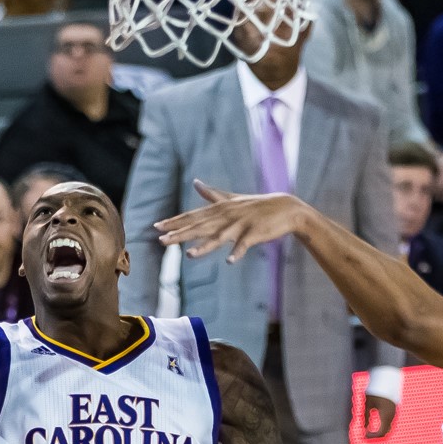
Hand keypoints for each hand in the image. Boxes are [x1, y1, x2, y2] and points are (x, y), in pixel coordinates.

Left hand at [155, 181, 311, 261]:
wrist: (285, 209)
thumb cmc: (257, 205)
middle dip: (180, 234)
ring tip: (190, 255)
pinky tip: (229, 261)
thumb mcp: (232, 199)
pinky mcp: (254, 233)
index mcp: (220, 209)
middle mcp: (226, 216)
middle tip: (162, 241)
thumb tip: (196, 182)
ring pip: (219, 237)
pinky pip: (243, 245)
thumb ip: (212, 194)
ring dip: (205, 247)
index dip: (175, 222)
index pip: (193, 216)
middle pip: (200, 227)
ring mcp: (240, 225)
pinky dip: (237, 252)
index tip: (156, 227)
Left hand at [364, 394, 397, 439]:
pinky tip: (373, 427)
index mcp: (385, 415)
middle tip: (365, 437)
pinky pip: (389, 424)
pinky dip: (382, 428)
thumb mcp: (367, 404)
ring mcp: (394, 413)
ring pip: (388, 429)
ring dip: (379, 432)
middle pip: (385, 433)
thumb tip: (363, 428)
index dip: (372, 437)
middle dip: (375, 437)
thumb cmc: (376, 390)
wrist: (387, 379)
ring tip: (368, 433)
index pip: (380, 433)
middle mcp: (391, 416)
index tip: (363, 436)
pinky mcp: (393, 411)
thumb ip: (365, 416)